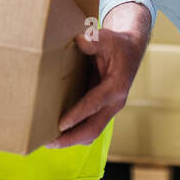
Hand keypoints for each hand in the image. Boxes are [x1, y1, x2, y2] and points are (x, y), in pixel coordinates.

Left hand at [47, 2, 150, 148]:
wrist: (130, 50)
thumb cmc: (117, 44)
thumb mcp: (107, 37)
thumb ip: (94, 40)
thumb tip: (79, 40)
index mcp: (116, 86)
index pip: (94, 104)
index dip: (78, 115)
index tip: (61, 124)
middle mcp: (114, 103)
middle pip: (93, 129)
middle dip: (71, 138)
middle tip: (49, 142)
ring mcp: (109, 109)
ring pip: (92, 132)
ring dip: (72, 139)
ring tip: (50, 141)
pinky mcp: (103, 110)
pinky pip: (90, 127)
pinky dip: (76, 133)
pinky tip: (59, 132)